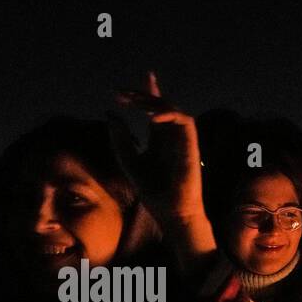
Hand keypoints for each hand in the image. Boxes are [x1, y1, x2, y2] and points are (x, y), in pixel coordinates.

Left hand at [113, 72, 205, 224]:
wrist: (172, 212)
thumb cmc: (155, 193)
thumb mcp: (128, 161)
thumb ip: (120, 139)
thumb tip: (110, 113)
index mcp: (159, 141)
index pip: (153, 111)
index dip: (145, 94)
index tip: (124, 89)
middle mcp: (172, 137)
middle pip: (160, 106)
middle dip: (141, 96)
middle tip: (121, 95)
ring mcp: (182, 140)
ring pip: (173, 109)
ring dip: (154, 101)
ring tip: (135, 103)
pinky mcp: (191, 145)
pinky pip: (185, 121)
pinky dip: (169, 114)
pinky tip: (151, 117)